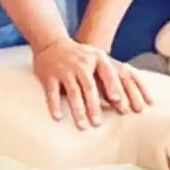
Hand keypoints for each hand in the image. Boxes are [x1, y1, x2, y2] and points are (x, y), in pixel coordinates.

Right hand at [33, 40, 148, 128]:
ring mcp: (64, 69)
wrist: (51, 43)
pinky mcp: (49, 75)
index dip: (113, 87)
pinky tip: (58, 117)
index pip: (107, 74)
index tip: (118, 102)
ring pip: (72, 92)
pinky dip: (55, 105)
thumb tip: (121, 102)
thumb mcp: (97, 58)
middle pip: (89, 87)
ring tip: (82, 126)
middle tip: (98, 124)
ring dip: (78, 110)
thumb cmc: (80, 56)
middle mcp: (81, 63)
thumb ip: (109, 76)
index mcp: (96, 59)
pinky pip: (52, 92)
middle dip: (94, 106)